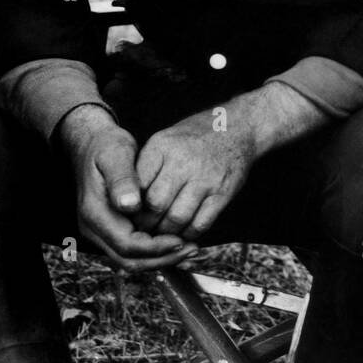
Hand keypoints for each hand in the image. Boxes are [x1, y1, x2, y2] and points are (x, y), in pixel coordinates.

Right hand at [59, 107, 196, 271]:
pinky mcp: (109, 229)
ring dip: (160, 258)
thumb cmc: (106, 146)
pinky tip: (176, 244)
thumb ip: (122, 179)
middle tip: (191, 250)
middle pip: (128, 259)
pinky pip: (131, 250)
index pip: (126, 244)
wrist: (92, 144)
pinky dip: (154, 252)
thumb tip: (130, 205)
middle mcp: (93, 228)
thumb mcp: (115, 154)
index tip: (180, 239)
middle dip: (161, 258)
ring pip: (130, 260)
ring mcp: (99, 231)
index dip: (155, 247)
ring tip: (189, 249)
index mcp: (94, 212)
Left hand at [135, 103, 257, 239]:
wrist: (239, 127)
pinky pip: (201, 223)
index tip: (128, 215)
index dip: (129, 206)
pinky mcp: (223, 192)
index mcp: (162, 146)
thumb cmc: (195, 136)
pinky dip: (188, 234)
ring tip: (160, 234)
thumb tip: (124, 201)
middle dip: (145, 224)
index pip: (136, 185)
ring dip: (166, 233)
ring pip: (177, 219)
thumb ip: (145, 167)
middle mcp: (184, 161)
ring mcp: (206, 178)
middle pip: (155, 206)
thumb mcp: (165, 139)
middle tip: (142, 230)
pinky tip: (183, 232)